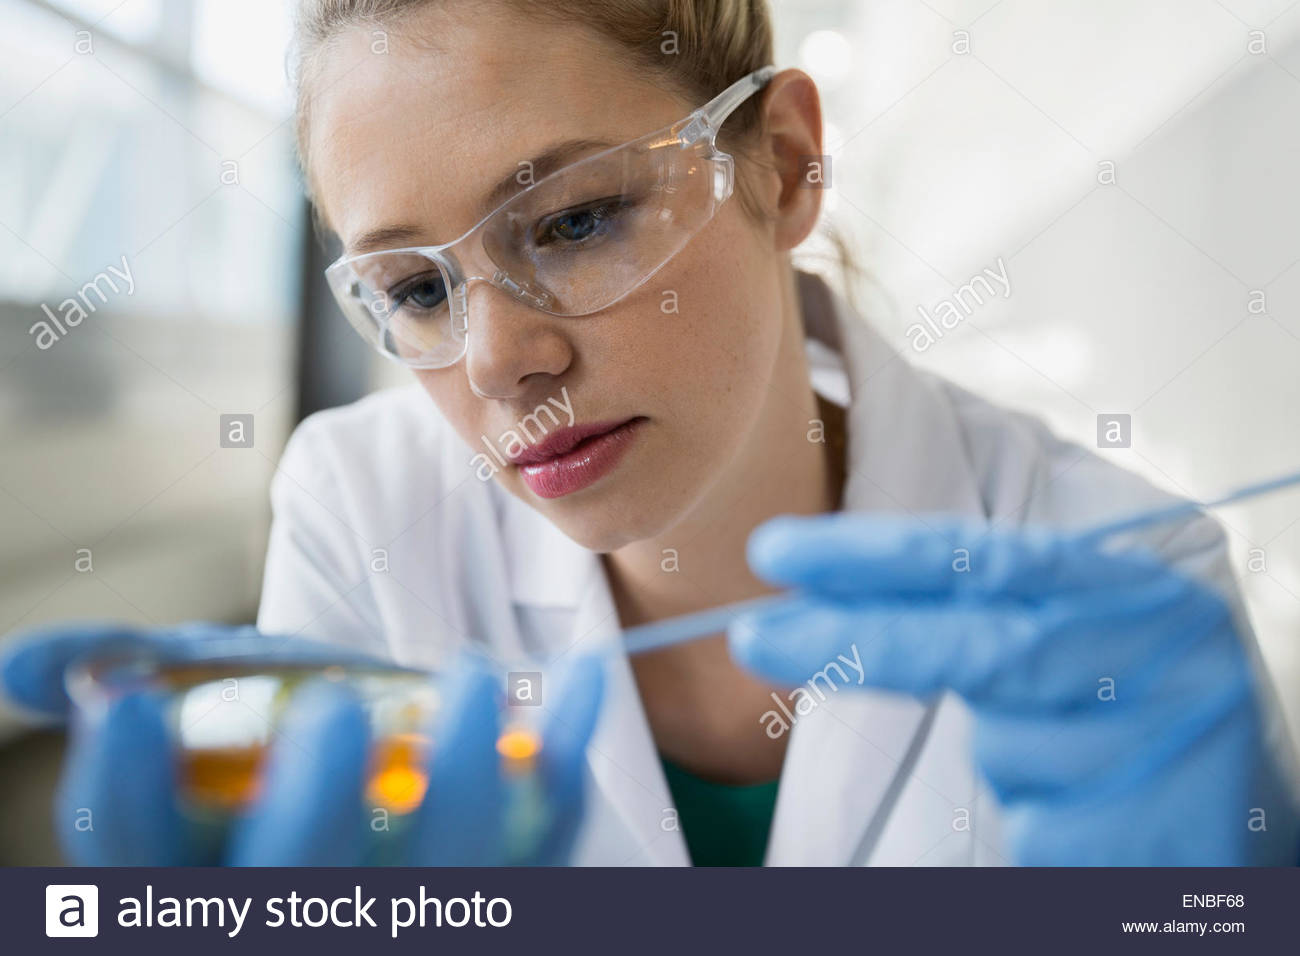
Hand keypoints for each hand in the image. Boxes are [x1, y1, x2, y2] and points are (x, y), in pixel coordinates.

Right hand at [1, 622, 603, 865]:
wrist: (392, 778)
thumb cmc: (288, 742)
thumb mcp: (209, 703)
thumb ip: (137, 672)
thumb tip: (29, 667)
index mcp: (206, 870)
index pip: (139, 856)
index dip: (123, 792)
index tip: (130, 707)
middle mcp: (304, 905)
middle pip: (302, 888)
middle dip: (315, 807)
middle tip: (338, 712)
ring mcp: (414, 909)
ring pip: (442, 884)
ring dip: (460, 779)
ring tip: (470, 675)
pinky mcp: (505, 886)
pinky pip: (547, 840)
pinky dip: (566, 757)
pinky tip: (582, 675)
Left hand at [728, 515, 1299, 865]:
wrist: (1247, 817)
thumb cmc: (1141, 711)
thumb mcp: (1084, 635)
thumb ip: (995, 612)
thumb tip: (839, 603)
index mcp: (1129, 585)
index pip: (984, 559)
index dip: (874, 553)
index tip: (779, 551)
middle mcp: (1156, 649)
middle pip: (980, 646)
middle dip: (857, 640)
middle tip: (755, 636)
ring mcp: (1166, 741)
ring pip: (1008, 748)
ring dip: (1010, 759)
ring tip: (1080, 763)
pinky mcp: (1157, 828)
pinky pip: (1041, 823)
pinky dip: (1045, 816)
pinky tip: (1100, 812)